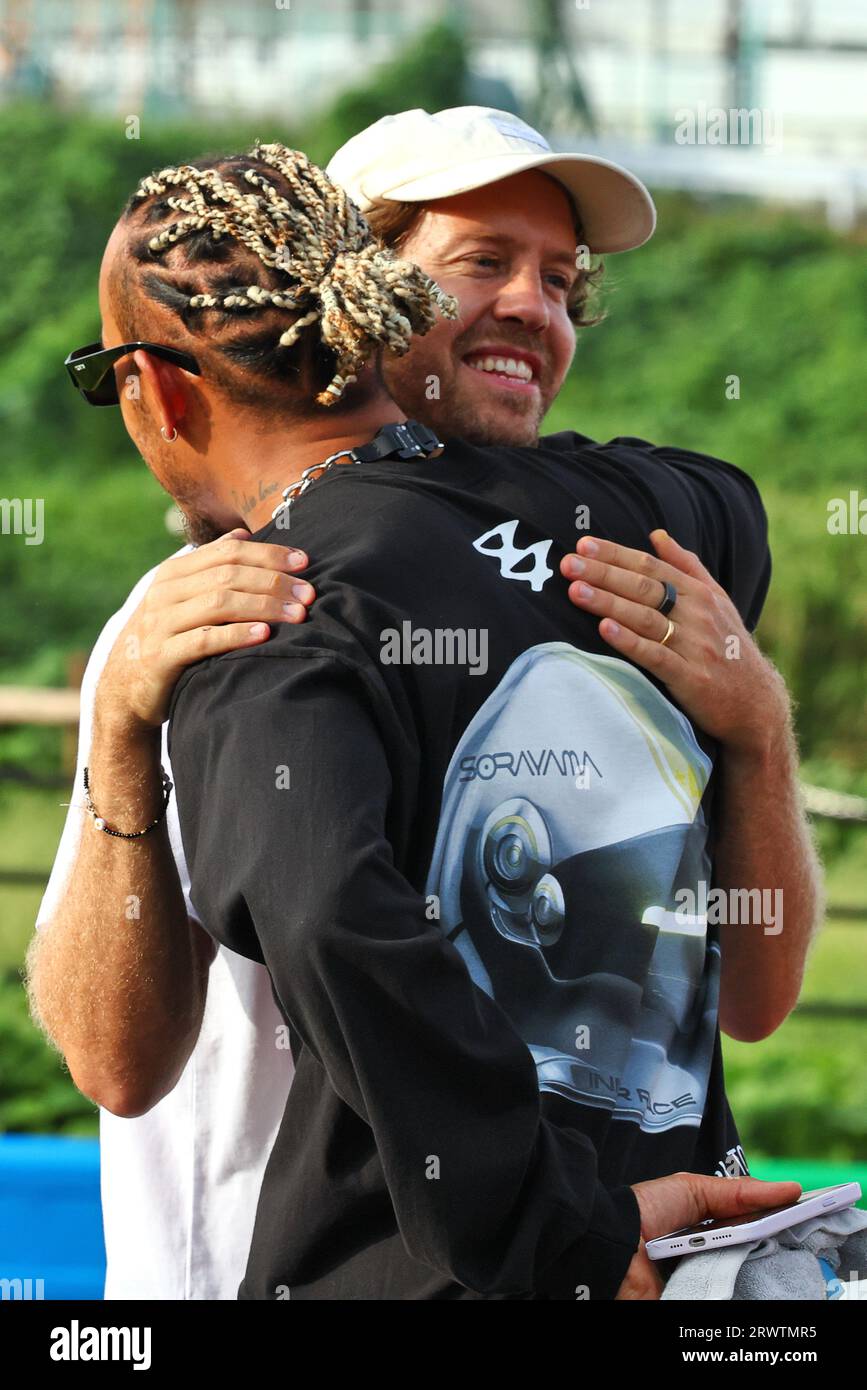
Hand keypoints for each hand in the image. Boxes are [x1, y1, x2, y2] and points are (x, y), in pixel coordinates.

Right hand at [96, 529, 314, 730]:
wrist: (123, 689)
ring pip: (219, 603)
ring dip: (264, 606)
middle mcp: (165, 593)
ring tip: (297, 614)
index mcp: (173, 573)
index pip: (227, 552)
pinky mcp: (161, 657)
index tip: (304, 562)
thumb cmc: (166, 639)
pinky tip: (265, 635)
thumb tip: (242, 535)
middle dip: (273, 581)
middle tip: (309, 594)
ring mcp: (161, 624)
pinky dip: (237, 635)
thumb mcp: (181, 599)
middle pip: (228, 575)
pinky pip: (204, 641)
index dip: (268, 554)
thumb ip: (208, 568)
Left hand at [561, 530, 788, 754]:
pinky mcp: (690, 677)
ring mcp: (694, 645)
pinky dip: (630, 641)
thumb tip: (657, 535)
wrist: (755, 702)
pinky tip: (605, 630)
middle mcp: (697, 614)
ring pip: (646, 618)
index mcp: (700, 593)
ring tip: (576, 590)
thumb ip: (686, 566)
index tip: (585, 545)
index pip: (651, 567)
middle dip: (603, 573)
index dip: (616, 554)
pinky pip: (655, 656)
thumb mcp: (717, 600)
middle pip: (644, 588)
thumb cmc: (729, 647)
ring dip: (609, 602)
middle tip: (569, 564)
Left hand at [616, 1172, 801, 1299]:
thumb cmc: (646, 1211)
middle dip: (772, 1255)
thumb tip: (790, 1189)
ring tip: (779, 1263)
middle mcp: (707, 1259)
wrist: (610, 1242)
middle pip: (752, 1263)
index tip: (804, 1225)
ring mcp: (702, 1284)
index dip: (776, 1231)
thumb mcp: (695, 1190)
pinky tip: (754, 1284)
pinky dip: (738, 1294)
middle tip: (798, 1247)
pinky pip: (725, 1301)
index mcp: (708, 1232)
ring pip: (744, 1285)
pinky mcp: (694, 1303)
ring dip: (758, 1275)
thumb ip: (740, 1191)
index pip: (752, 1235)